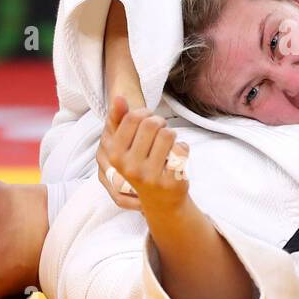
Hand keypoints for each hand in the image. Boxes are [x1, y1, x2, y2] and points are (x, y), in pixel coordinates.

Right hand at [97, 95, 189, 213]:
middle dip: (160, 122)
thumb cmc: (141, 166)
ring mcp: (150, 176)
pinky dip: (182, 148)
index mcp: (115, 155)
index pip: (133, 118)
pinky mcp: (170, 182)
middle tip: (161, 131)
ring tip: (167, 146)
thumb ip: (119, 120)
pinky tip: (176, 159)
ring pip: (168, 134)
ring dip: (172, 135)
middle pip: (152, 123)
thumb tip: (119, 97)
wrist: (160, 201)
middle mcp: (130, 167)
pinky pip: (182, 149)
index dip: (146, 114)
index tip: (148, 121)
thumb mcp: (125, 145)